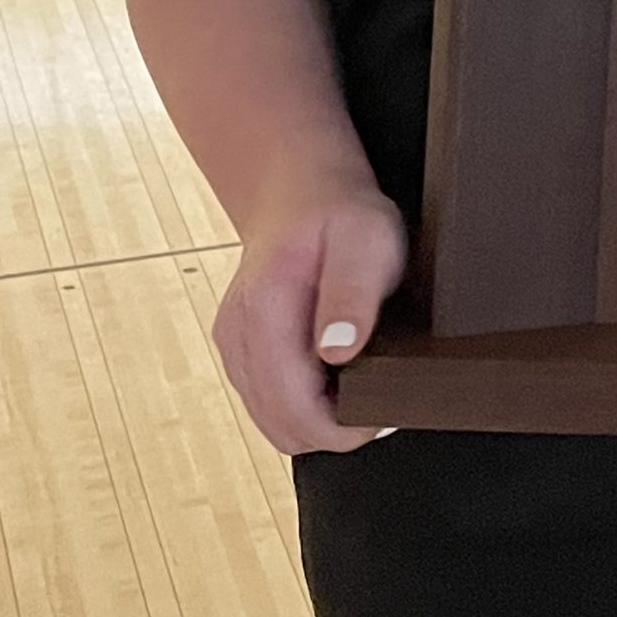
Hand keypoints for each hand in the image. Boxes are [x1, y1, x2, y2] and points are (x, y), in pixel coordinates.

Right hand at [211, 163, 406, 455]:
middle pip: (283, 429)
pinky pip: (266, 401)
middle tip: (378, 402)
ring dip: (317, 419)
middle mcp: (237, 335)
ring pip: (272, 422)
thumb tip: (338, 351)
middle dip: (334, 429)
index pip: (296, 412)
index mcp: (265, 312)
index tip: (384, 411)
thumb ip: (353, 293)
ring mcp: (233, 344)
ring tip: (359, 386)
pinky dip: (300, 404)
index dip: (345, 429)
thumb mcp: (368, 238)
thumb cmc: (339, 211)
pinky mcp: (238, 347)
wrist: (298, 186)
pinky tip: (332, 378)